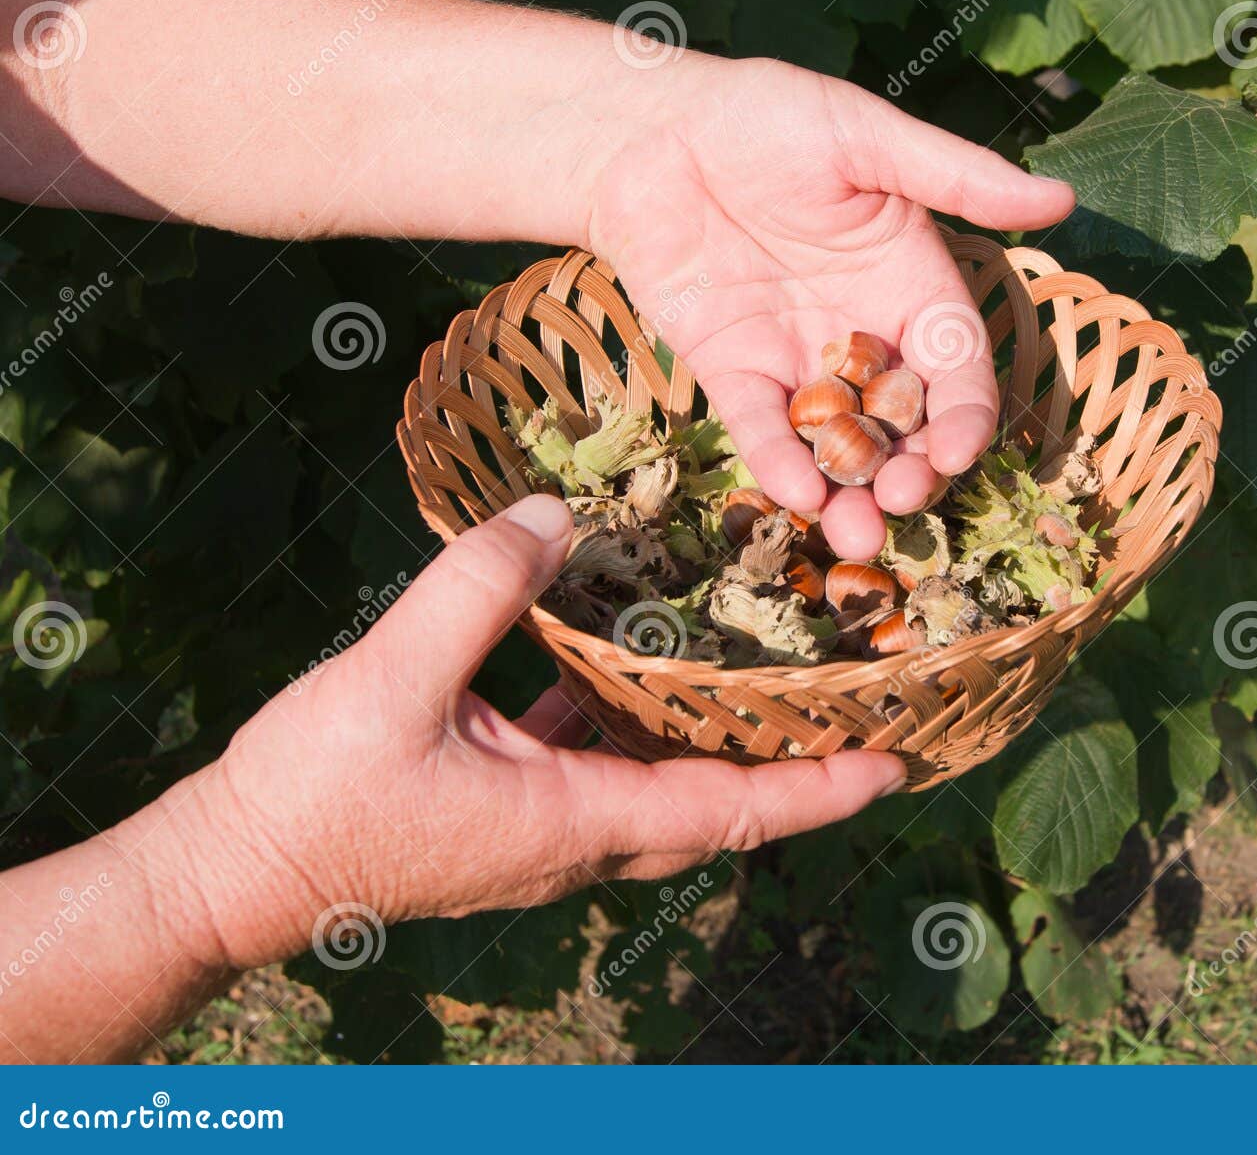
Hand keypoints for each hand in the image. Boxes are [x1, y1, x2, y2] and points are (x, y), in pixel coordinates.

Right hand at [180, 496, 903, 965]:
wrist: (235, 870)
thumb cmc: (313, 794)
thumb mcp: (394, 677)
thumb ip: (479, 588)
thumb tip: (556, 513)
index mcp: (576, 821)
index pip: (732, 811)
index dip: (818, 791)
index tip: (894, 765)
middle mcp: (580, 839)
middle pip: (718, 812)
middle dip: (793, 775)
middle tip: (854, 717)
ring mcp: (546, 832)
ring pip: (664, 791)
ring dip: (718, 746)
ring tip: (765, 680)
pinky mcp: (511, 811)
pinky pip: (600, 767)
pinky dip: (636, 723)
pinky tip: (628, 660)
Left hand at [588, 58, 1074, 560]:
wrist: (650, 130)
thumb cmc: (768, 116)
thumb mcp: (867, 138)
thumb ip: (956, 178)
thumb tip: (1062, 200)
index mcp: (911, 284)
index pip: (957, 368)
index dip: (965, 414)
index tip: (961, 452)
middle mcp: (862, 332)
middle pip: (904, 422)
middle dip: (912, 469)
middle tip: (906, 501)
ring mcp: (797, 358)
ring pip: (837, 442)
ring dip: (851, 493)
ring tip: (857, 537)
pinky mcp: (732, 372)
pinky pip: (763, 431)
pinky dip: (779, 465)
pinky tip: (794, 495)